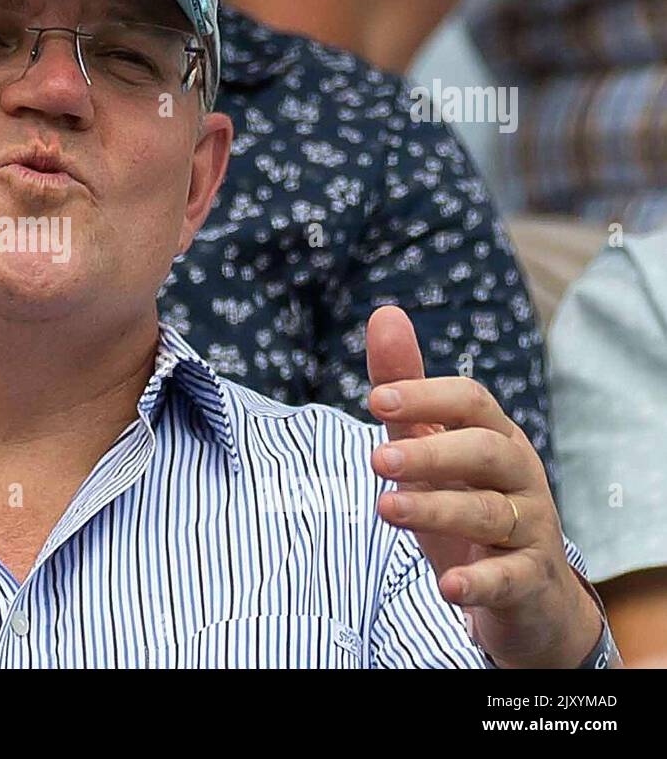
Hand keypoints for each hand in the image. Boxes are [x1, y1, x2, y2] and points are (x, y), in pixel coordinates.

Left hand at [365, 305, 602, 667]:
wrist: (523, 591)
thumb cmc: (466, 500)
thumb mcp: (430, 444)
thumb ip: (406, 387)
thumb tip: (384, 312)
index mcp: (493, 434)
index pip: (469, 402)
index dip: (425, 397)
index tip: (375, 401)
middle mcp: (518, 474)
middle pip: (484, 451)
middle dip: (431, 452)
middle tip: (376, 459)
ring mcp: (529, 528)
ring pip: (490, 512)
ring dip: (436, 509)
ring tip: (385, 509)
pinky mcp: (528, 580)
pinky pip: (508, 578)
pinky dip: (479, 581)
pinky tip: (447, 586)